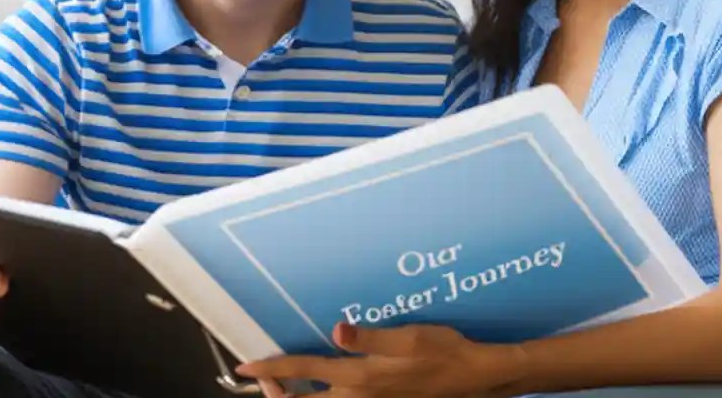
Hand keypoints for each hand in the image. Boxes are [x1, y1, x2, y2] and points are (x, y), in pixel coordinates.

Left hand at [236, 323, 523, 397]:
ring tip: (285, 387)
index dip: (272, 369)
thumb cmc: (444, 352)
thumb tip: (338, 331)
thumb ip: (370, 338)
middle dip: (276, 393)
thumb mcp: (409, 337)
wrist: (475, 379)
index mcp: (360, 377)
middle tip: (261, 380)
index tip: (245, 367)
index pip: (304, 371)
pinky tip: (326, 388)